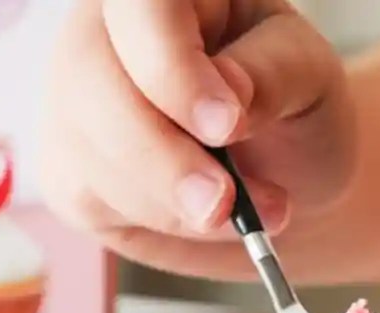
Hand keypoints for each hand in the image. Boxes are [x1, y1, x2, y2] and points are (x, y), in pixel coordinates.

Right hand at [40, 0, 355, 277]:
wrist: (283, 174)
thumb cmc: (293, 108)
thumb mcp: (311, 78)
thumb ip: (274, 74)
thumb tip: (226, 92)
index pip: (141, 6)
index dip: (171, 67)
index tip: (225, 126)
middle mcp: (106, 31)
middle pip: (90, 75)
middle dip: (159, 155)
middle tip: (221, 203)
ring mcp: (76, 97)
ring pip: (87, 151)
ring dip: (169, 203)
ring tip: (241, 212)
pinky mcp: (68, 166)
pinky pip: (90, 201)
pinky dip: (157, 224)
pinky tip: (201, 219)